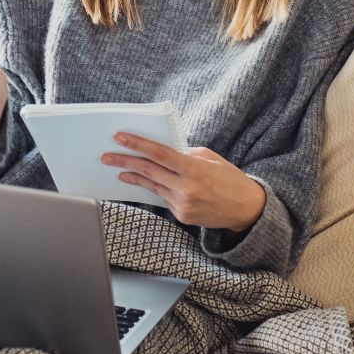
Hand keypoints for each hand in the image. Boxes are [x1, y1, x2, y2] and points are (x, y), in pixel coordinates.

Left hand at [100, 133, 266, 232]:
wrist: (247, 210)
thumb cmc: (230, 178)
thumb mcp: (210, 158)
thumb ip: (185, 153)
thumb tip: (163, 150)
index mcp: (194, 169)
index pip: (159, 154)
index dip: (137, 144)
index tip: (120, 137)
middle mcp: (186, 188)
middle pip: (148, 171)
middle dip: (124, 162)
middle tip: (107, 156)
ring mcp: (182, 205)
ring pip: (152, 185)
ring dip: (133, 176)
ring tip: (117, 169)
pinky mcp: (181, 216)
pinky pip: (162, 197)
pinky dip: (151, 187)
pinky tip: (140, 181)